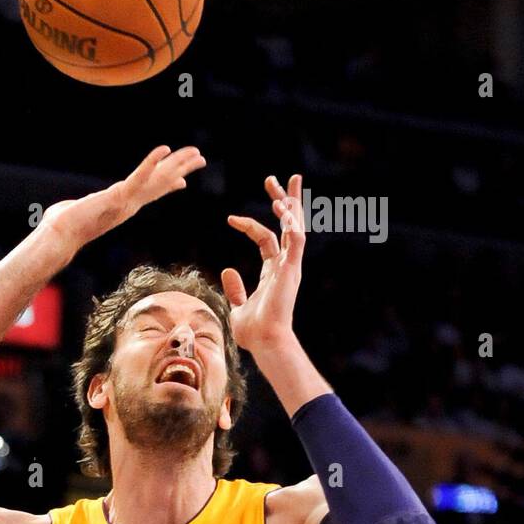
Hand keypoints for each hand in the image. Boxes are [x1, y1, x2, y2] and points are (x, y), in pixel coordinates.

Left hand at [40, 145, 205, 251]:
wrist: (57, 238)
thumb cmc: (60, 228)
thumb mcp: (78, 214)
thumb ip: (82, 208)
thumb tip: (66, 210)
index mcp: (121, 207)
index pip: (149, 193)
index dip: (167, 186)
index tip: (183, 182)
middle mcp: (128, 205)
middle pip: (161, 184)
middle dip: (182, 170)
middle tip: (201, 158)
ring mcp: (125, 202)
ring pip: (158, 180)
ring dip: (178, 165)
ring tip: (197, 153)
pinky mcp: (117, 196)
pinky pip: (138, 177)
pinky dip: (151, 163)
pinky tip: (165, 149)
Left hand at [221, 173, 305, 353]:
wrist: (264, 342)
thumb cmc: (253, 331)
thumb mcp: (238, 306)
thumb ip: (236, 289)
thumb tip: (227, 270)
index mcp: (274, 270)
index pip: (266, 238)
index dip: (250, 225)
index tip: (229, 218)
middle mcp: (285, 265)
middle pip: (287, 226)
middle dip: (284, 201)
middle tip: (276, 180)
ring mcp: (290, 267)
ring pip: (294, 229)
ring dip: (289, 207)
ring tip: (282, 186)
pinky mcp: (291, 271)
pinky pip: (296, 242)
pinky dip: (292, 225)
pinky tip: (285, 209)